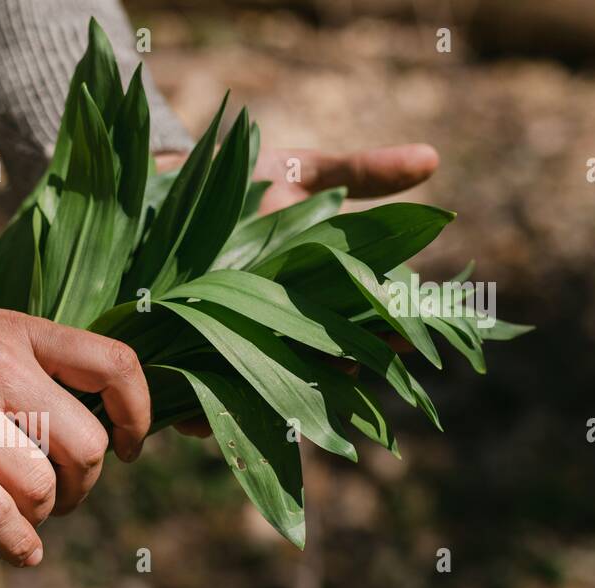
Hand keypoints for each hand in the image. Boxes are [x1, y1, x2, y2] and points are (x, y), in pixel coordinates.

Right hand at [0, 293, 150, 565]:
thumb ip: (18, 363)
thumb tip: (70, 421)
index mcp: (12, 329)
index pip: (113, 365)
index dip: (135, 416)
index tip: (126, 449)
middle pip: (84, 445)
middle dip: (82, 487)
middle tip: (61, 500)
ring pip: (41, 487)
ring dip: (42, 518)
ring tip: (25, 521)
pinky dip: (15, 544)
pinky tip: (16, 551)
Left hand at [155, 143, 438, 436]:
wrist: (164, 182)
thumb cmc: (238, 179)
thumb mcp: (301, 170)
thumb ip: (361, 173)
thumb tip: (431, 157)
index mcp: (309, 296)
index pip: (357, 324)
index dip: (386, 332)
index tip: (408, 336)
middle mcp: (274, 327)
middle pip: (312, 369)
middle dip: (329, 383)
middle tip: (338, 386)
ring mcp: (229, 340)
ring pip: (256, 390)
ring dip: (260, 409)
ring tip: (273, 418)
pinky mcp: (180, 346)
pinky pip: (192, 390)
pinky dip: (195, 408)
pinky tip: (192, 422)